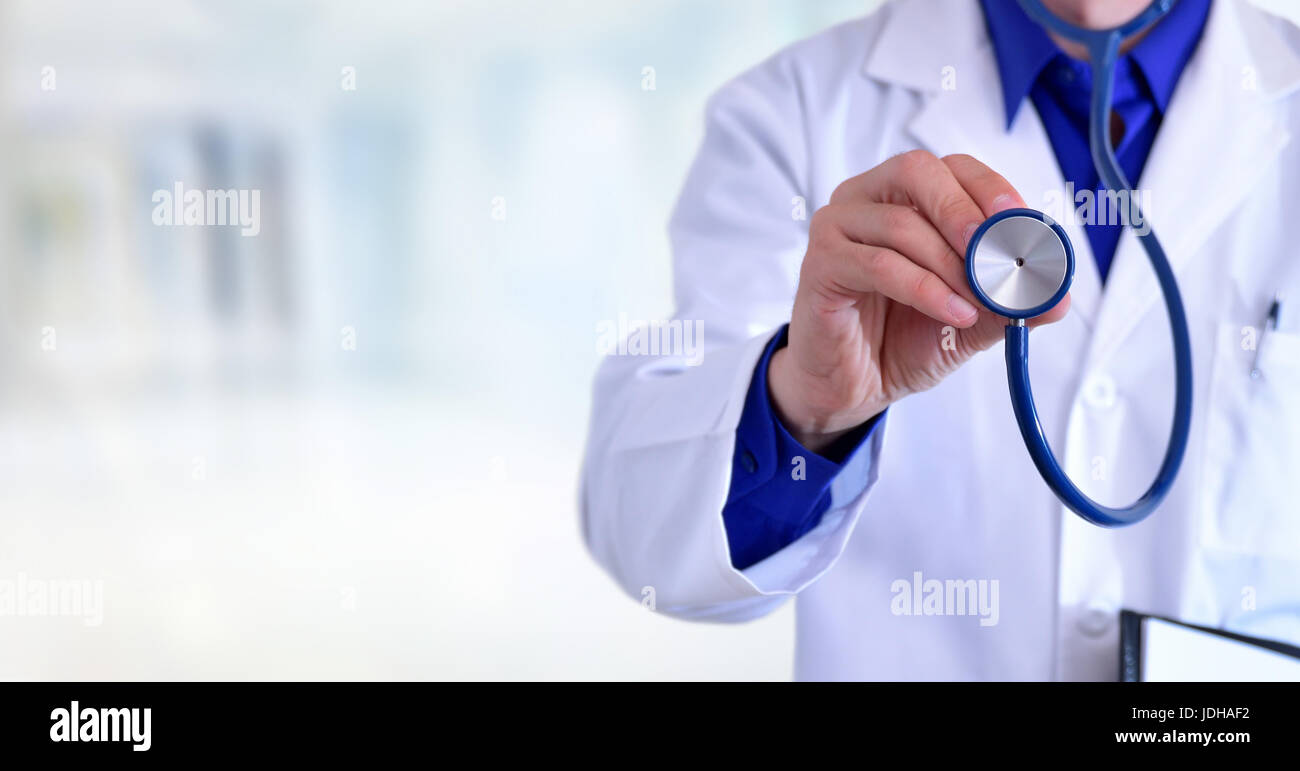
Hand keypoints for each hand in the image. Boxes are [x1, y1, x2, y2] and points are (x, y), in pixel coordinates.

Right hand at [768, 151, 1069, 452]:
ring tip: (977, 303)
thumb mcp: (973, 317)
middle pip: (916, 172)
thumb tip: (1060, 295)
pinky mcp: (819, 264)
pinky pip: (877, 265)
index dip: (990, 189)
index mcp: (903, 196)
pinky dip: (924, 289)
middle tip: (998, 250)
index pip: (951, 168)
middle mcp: (865, 199)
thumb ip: (1011, 300)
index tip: (1024, 226)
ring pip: (900, 224)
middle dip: (964, 210)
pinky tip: (952, 313)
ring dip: (950, 265)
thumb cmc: (903, 337)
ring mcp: (836, 228)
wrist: (855, 386)